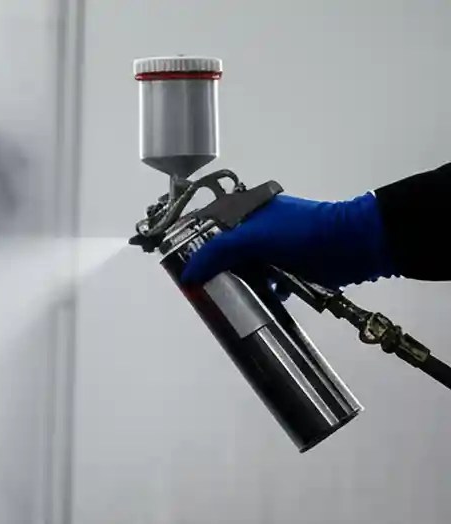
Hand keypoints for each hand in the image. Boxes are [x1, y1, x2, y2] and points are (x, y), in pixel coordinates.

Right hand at [180, 192, 395, 287]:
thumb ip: (217, 252)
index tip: (181, 268)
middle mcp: (258, 229)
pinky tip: (260, 300)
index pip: (210, 227)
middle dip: (214, 271)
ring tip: (226, 300)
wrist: (353, 244)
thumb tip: (188, 275)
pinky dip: (263, 293)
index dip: (193, 246)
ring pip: (246, 270)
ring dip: (238, 284)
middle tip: (200, 290)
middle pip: (225, 253)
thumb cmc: (301, 233)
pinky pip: (267, 284)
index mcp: (247, 211)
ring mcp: (275, 250)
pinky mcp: (290, 270)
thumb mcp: (253, 237)